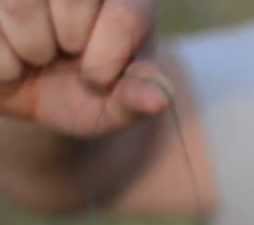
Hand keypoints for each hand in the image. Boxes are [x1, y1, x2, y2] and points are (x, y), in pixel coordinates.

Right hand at [0, 0, 169, 135]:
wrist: (18, 87)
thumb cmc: (74, 92)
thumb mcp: (109, 106)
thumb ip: (135, 100)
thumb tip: (157, 100)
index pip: (126, 15)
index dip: (108, 59)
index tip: (98, 78)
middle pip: (73, 0)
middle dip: (66, 44)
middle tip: (62, 53)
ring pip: (20, 2)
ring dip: (28, 47)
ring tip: (35, 52)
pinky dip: (0, 57)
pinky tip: (7, 49)